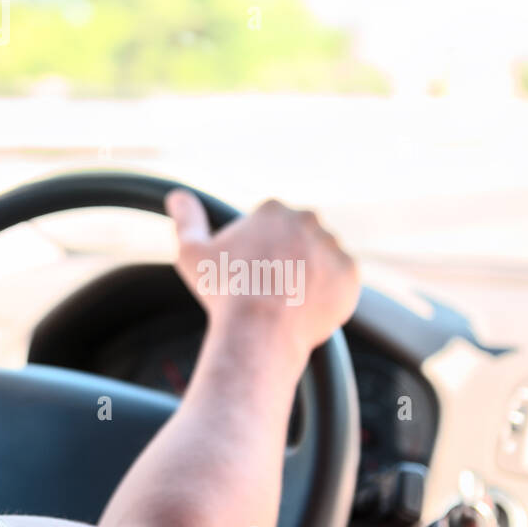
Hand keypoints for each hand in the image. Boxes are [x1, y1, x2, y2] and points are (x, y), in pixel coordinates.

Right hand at [165, 190, 358, 370]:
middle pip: (299, 237)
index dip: (260, 248)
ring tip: (289, 299)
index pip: (271, 224)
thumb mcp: (192, 252)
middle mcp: (307, 220)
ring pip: (321, 256)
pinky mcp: (350, 274)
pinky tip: (306, 305)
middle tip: (270, 286)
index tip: (252, 270)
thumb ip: (186, 219)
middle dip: (288, 256)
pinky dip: (328, 290)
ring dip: (310, 271)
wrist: (259, 330)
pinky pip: (341, 279)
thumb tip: (177, 197)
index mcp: (273, 209)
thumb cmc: (224, 290)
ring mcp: (332, 246)